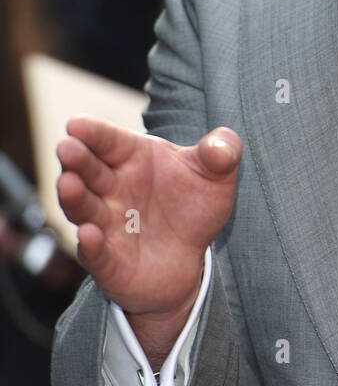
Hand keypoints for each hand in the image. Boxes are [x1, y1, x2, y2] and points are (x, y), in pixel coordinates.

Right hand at [56, 116, 241, 318]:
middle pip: (88, 171)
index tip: (76, 123)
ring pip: (82, 209)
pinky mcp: (108, 262)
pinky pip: (95, 253)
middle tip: (66, 147)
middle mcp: (111, 189)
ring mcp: (106, 225)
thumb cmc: (192, 206)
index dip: (92, 131)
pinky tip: (89, 234)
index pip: (108, 140)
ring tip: (68, 183)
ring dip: (73, 197)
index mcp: (131, 158)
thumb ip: (221, 153)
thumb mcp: (215, 176)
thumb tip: (223, 147)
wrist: (189, 258)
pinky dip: (91, 245)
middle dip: (76, 159)